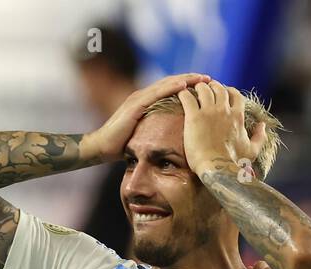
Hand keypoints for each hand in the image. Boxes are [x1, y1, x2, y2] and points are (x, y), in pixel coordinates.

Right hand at [83, 73, 209, 163]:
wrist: (101, 148)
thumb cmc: (121, 146)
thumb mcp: (145, 136)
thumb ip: (156, 132)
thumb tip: (172, 140)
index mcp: (146, 103)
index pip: (170, 90)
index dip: (188, 86)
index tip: (205, 86)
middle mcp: (143, 96)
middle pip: (171, 83)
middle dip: (191, 79)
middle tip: (209, 77)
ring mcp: (138, 99)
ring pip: (166, 84)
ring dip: (186, 80)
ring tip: (202, 78)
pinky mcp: (135, 105)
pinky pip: (156, 93)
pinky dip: (171, 88)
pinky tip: (185, 86)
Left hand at [178, 81, 266, 177]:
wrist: (217, 169)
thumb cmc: (234, 162)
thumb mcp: (252, 150)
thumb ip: (260, 137)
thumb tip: (263, 125)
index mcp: (237, 116)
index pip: (235, 94)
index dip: (228, 90)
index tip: (222, 93)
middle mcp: (224, 110)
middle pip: (218, 88)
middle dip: (212, 86)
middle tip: (205, 90)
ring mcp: (209, 112)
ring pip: (203, 89)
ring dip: (198, 87)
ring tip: (193, 91)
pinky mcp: (194, 117)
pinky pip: (187, 97)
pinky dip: (184, 93)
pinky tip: (181, 96)